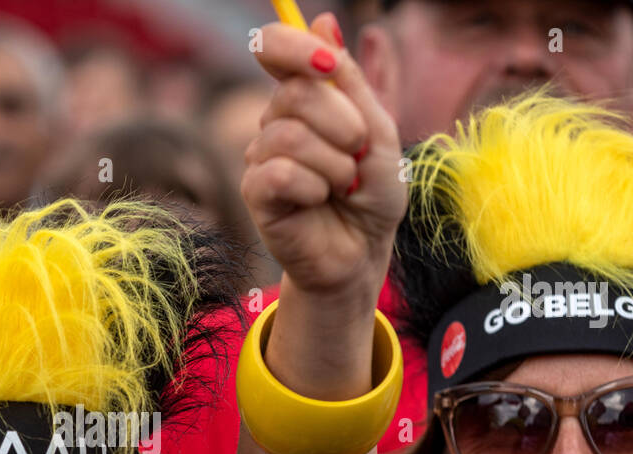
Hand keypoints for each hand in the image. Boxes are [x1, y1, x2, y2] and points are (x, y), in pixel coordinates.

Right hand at [242, 12, 406, 302]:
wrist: (364, 251)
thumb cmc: (372, 193)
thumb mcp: (377, 129)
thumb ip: (349, 81)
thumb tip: (322, 21)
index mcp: (304, 98)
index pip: (276, 47)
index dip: (294, 46)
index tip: (328, 66)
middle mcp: (275, 121)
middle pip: (295, 92)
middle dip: (343, 124)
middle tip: (358, 154)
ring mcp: (261, 157)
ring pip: (289, 135)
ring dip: (334, 164)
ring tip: (343, 185)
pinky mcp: (255, 193)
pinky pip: (279, 173)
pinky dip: (313, 188)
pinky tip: (318, 202)